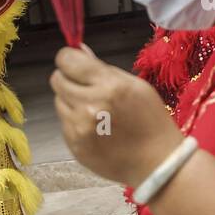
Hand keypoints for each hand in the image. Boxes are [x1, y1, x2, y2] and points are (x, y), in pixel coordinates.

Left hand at [50, 45, 184, 185]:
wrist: (157, 163)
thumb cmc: (152, 121)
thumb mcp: (136, 86)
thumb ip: (103, 69)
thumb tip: (78, 51)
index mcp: (109, 86)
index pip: (67, 60)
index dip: (69, 58)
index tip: (75, 63)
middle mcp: (90, 106)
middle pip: (57, 80)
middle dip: (69, 79)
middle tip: (87, 88)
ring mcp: (79, 129)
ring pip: (58, 102)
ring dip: (72, 102)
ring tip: (95, 112)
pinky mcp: (74, 146)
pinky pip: (64, 124)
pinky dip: (75, 122)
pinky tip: (95, 129)